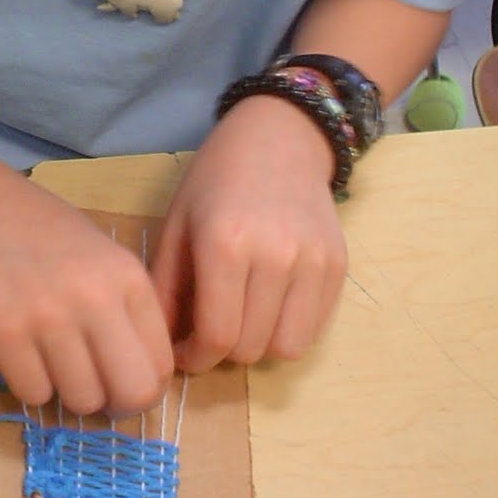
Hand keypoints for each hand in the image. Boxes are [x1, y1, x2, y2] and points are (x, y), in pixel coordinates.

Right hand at [0, 162, 174, 416]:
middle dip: (119, 405)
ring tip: (57, 364)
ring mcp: (48, 316)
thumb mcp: (107, 258)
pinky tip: (26, 356)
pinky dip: (32, 386)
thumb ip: (129, 312)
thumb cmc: (47, 234)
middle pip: (132, 393)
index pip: (161, 365)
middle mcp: (95, 298)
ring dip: (71, 395)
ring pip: (82, 401)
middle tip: (100, 394)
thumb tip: (143, 382)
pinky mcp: (4, 332)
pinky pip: (34, 394)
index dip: (147, 386)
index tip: (126, 382)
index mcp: (129, 278)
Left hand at [151, 95, 346, 371]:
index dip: (196, 358)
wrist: (280, 138)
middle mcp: (275, 256)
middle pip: (250, 348)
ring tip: (243, 321)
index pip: (216, 336)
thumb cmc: (217, 179)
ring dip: (260, 346)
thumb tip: (159, 347)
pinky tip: (270, 305)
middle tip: (211, 331)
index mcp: (225, 243)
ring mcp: (313, 262)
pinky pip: (315, 328)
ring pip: (287, 348)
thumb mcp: (178, 225)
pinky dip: (289, 329)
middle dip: (223, 352)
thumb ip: (166, 289)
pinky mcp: (338, 265)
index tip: (185, 354)